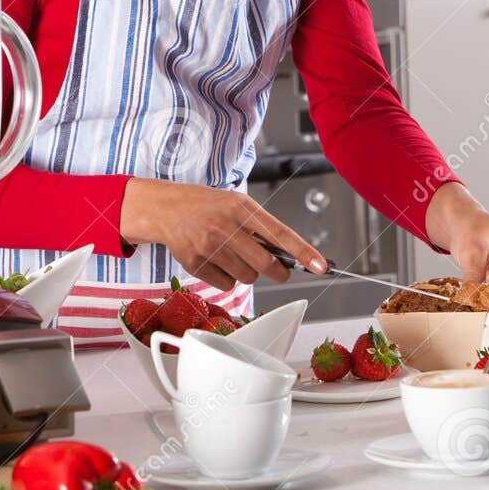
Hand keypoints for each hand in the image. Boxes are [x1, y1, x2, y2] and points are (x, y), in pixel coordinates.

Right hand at [120, 178, 326, 291]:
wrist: (167, 209)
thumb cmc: (210, 206)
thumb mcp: (238, 204)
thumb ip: (262, 227)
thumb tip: (289, 256)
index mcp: (242, 208)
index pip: (281, 234)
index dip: (304, 253)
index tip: (321, 266)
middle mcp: (225, 226)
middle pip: (265, 265)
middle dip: (277, 272)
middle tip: (280, 272)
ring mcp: (209, 246)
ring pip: (247, 277)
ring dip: (248, 272)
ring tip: (235, 255)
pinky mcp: (195, 263)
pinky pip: (226, 285)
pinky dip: (227, 278)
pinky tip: (217, 261)